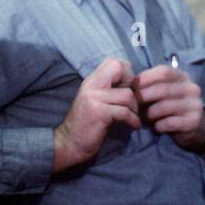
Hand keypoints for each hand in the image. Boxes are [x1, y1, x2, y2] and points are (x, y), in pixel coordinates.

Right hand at [54, 57, 139, 171]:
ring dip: (135, 108)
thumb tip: (134, 82)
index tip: (127, 89)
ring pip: (127, 94)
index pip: (114, 61)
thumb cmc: (86, 124)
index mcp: (91, 81)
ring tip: (132, 117)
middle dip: (132, 83)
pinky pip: (125, 112)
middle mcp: (91, 85)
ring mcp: (93, 98)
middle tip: (131, 100)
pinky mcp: (98, 113)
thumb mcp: (95, 101)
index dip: (126, 72)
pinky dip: (134, 120)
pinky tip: (132, 126)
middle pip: (119, 67)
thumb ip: (109, 89)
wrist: (68, 143)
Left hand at [132, 63, 204, 150]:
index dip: (146, 78)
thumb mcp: (164, 91)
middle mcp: (191, 88)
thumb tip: (129, 85)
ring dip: (148, 114)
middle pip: (162, 89)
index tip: (133, 88)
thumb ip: (151, 85)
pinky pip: (168, 123)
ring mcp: (194, 105)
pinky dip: (157, 126)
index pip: (164, 72)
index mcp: (183, 77)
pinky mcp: (193, 122)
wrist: (194, 127)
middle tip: (133, 106)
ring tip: (142, 119)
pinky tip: (156, 127)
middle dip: (143, 97)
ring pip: (163, 107)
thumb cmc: (171, 106)